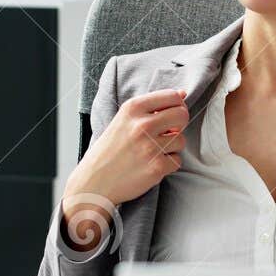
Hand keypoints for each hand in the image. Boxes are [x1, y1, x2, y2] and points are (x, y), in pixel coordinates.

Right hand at [60, 87, 188, 252]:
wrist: (93, 181)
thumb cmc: (109, 150)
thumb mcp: (124, 120)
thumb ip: (152, 107)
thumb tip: (182, 93)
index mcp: (133, 108)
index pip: (173, 96)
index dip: (176, 106)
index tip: (169, 116)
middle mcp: (142, 125)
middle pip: (182, 115)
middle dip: (179, 125)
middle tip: (166, 133)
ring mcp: (150, 147)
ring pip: (181, 140)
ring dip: (171, 147)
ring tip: (152, 152)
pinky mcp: (156, 167)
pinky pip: (177, 161)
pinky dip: (167, 165)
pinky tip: (151, 165)